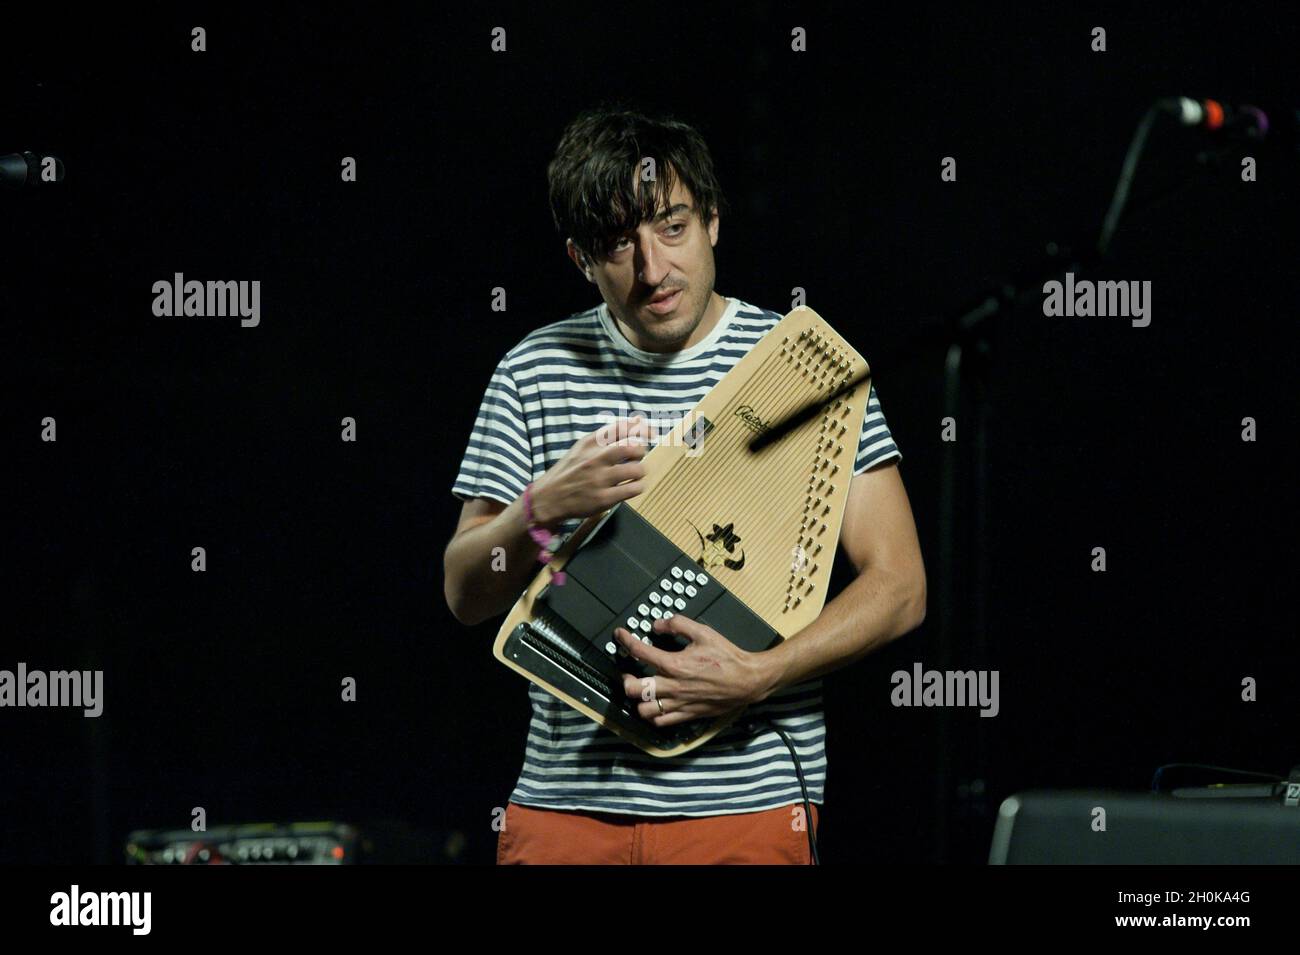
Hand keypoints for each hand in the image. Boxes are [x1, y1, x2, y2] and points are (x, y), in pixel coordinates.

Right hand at [532, 416, 649, 526]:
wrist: (547, 499)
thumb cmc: (569, 472)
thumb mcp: (581, 448)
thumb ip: (606, 436)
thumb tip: (637, 421)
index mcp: (589, 443)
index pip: (622, 427)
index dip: (641, 428)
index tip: (648, 434)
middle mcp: (594, 458)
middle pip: (632, 446)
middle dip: (641, 450)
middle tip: (638, 456)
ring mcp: (599, 479)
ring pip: (637, 469)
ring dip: (641, 470)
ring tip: (636, 473)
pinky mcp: (603, 499)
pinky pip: (633, 489)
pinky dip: (638, 486)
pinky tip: (632, 486)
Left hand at [615, 614, 779, 727]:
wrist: (747, 680)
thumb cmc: (727, 657)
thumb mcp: (704, 632)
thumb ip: (679, 624)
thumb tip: (658, 623)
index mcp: (675, 664)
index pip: (639, 652)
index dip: (625, 641)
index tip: (620, 635)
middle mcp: (673, 686)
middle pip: (634, 688)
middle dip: (626, 678)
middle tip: (629, 671)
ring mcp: (679, 703)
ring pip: (644, 710)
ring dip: (638, 700)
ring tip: (642, 690)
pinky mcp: (687, 714)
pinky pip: (661, 722)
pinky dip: (653, 715)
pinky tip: (655, 705)